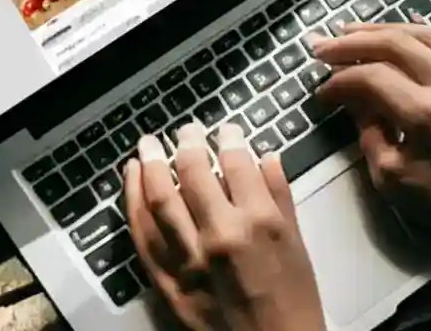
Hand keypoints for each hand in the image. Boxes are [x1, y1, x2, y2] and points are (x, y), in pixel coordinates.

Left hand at [123, 122, 325, 330]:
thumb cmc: (293, 302)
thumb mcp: (297, 243)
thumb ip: (280, 196)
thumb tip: (266, 157)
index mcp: (260, 222)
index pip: (237, 161)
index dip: (228, 138)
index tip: (225, 130)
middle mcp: (221, 235)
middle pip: (192, 172)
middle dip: (187, 143)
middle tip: (185, 131)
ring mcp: (190, 259)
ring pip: (159, 198)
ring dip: (151, 165)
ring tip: (148, 145)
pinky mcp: (169, 281)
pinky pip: (143, 235)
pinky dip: (133, 203)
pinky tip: (132, 182)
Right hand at [312, 22, 430, 243]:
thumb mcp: (399, 185)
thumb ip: (371, 140)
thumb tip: (358, 107)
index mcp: (424, 113)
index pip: (368, 77)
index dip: (338, 81)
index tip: (323, 92)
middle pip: (392, 42)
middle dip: (351, 41)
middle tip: (322, 45)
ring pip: (422, 33)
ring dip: (383, 29)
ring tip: (353, 30)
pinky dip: (420, 32)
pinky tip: (403, 33)